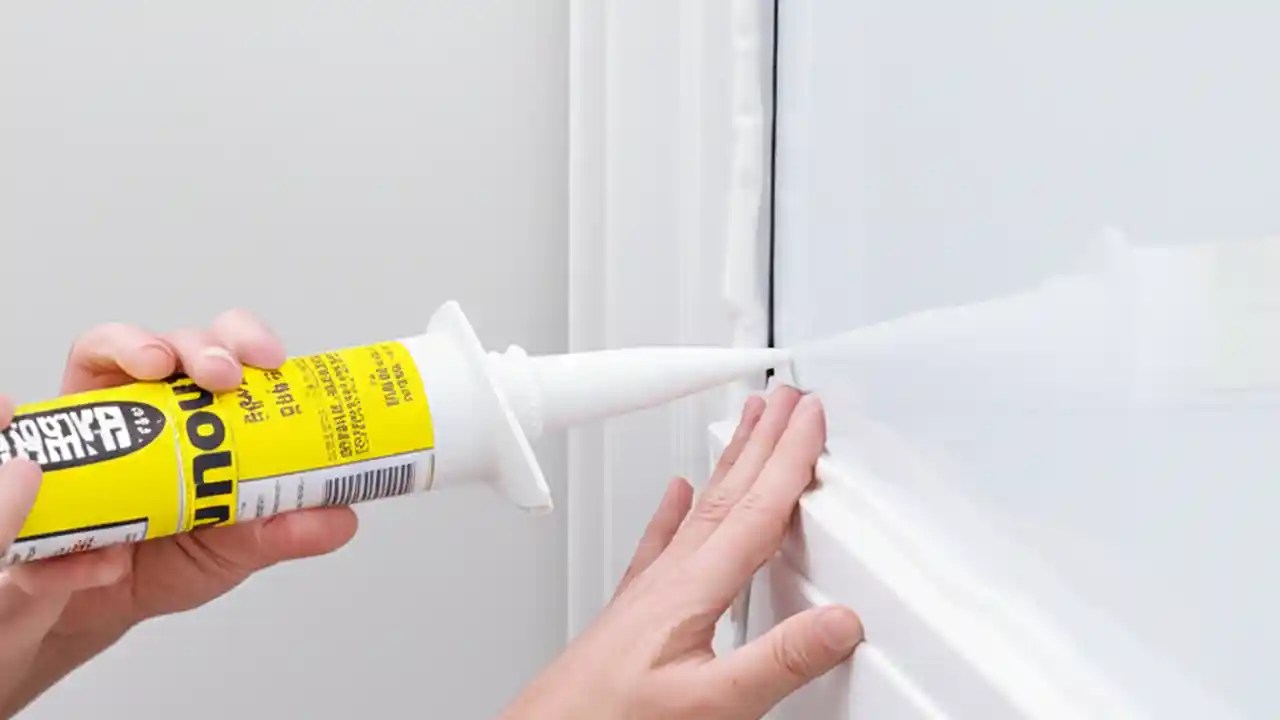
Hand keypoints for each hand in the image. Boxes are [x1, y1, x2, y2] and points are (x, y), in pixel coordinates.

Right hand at [0, 312, 358, 715]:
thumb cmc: (178, 557)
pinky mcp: (83, 406)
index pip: (255, 362)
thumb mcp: (241, 548)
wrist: (101, 599)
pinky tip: (138, 370)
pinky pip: (94, 359)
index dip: (264, 348)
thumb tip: (339, 520)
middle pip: (206, 341)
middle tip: (226, 374)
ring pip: (147, 343)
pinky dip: (118, 352)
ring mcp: (133, 398)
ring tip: (167, 366)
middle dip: (219, 344)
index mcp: (235, 420)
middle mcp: (187, 399)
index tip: (276, 360)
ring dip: (163, 344)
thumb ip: (286, 533)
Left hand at [502, 387, 861, 718]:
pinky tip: (675, 493)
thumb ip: (780, 660)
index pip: (754, 510)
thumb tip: (839, 621)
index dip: (788, 459)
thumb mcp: (714, 704)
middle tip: (788, 398)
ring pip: (700, 507)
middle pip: (728, 493)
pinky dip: (675, 512)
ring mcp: (649, 592)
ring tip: (748, 424)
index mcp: (694, 591)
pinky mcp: (633, 611)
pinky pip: (661, 542)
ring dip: (730, 462)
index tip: (810, 417)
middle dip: (764, 441)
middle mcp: (670, 580)